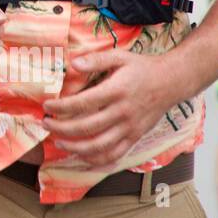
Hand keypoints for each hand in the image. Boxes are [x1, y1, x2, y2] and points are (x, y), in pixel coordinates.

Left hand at [41, 49, 171, 166]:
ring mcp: (130, 128)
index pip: (83, 103)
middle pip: (87, 127)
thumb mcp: (119, 56)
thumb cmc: (142, 68)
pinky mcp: (135, 138)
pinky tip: (81, 157)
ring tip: (58, 142)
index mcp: (116, 91)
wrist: (171, 82)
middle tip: (46, 124)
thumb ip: (96, 59)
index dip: (61, 106)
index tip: (47, 105)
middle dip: (62, 128)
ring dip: (75, 148)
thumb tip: (73, 64)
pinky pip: (115, 155)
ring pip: (99, 146)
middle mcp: (123, 112)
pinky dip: (97, 160)